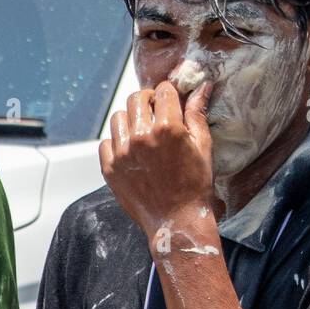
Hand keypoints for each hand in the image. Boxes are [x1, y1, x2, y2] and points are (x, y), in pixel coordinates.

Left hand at [98, 81, 215, 239]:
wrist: (176, 221)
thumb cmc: (195, 186)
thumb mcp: (203, 147)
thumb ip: (197, 114)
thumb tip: (202, 87)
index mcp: (167, 128)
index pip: (163, 91)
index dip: (169, 94)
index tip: (170, 103)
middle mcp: (141, 136)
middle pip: (136, 98)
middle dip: (148, 101)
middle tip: (155, 114)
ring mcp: (122, 153)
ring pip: (118, 117)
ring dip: (130, 119)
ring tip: (141, 133)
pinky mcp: (110, 168)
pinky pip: (106, 141)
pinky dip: (117, 142)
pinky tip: (130, 151)